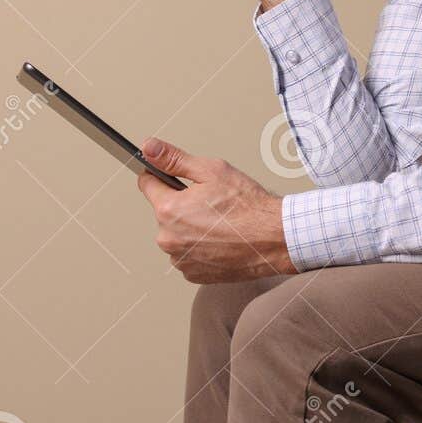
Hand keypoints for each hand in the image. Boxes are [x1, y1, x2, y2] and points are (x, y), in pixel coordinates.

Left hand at [136, 137, 296, 283]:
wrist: (274, 239)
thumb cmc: (248, 206)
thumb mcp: (212, 170)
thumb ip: (175, 159)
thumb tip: (150, 148)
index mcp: (169, 210)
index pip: (147, 184)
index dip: (161, 176)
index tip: (173, 177)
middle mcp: (168, 238)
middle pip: (164, 212)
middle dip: (181, 205)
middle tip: (210, 202)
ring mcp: (180, 259)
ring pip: (176, 235)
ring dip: (190, 228)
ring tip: (218, 223)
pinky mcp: (193, 274)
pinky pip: (187, 255)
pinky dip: (199, 247)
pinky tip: (220, 240)